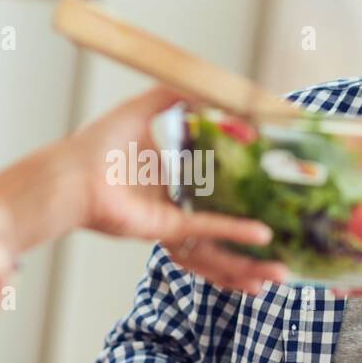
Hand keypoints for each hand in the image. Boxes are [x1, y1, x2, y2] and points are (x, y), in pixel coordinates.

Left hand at [66, 87, 288, 293]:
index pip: (224, 196)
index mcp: (177, 180)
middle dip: (257, 257)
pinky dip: (234, 232)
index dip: (252, 204)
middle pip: (227, 236)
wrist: (74, 171)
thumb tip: (212, 87)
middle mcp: (179, 204)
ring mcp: (173, 219)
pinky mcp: (165, 228)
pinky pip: (206, 230)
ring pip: (219, 249)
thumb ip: (176, 95)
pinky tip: (262, 236)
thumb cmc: (101, 143)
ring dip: (250, 264)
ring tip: (280, 275)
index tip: (282, 205)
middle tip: (287, 264)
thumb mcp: (144, 107)